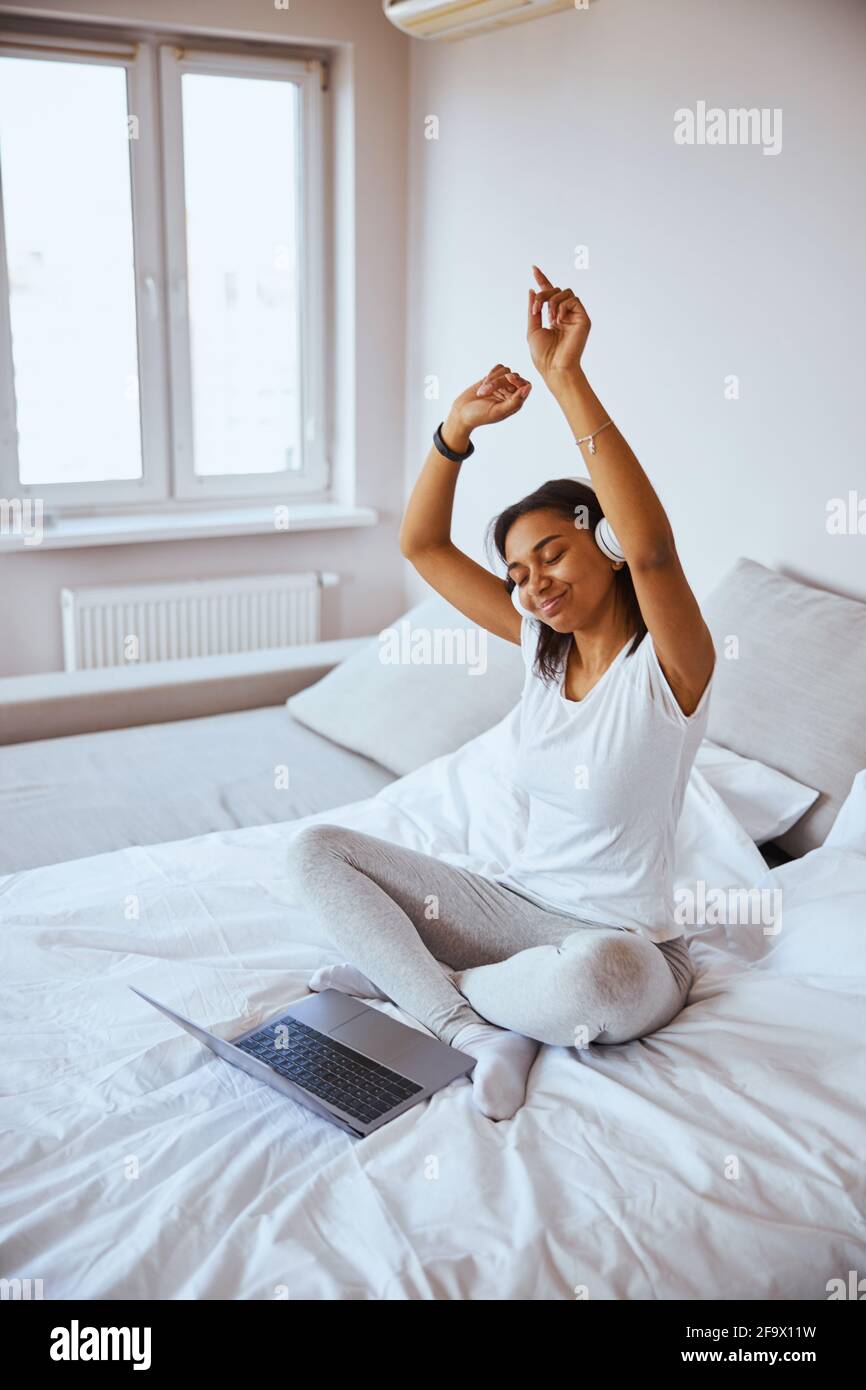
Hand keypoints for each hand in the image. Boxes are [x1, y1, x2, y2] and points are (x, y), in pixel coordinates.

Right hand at [445, 364, 531, 444]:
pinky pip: (499, 367)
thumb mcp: (498, 412)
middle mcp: (511, 392)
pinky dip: (491, 373)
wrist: (461, 412)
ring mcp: (503, 384)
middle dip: (499, 381)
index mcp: (516, 403)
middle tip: (485, 391)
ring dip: (492, 379)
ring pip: (506, 371)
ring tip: (482, 392)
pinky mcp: (494, 378)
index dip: (519, 380)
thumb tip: (528, 388)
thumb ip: (515, 402)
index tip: (509, 378)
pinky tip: (483, 384)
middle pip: (514, 376)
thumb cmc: (480, 416)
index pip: (525, 385)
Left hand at [527, 264, 590, 378]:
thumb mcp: (533, 329)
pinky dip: (561, 307)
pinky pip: (572, 300)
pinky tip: (558, 320)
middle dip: (543, 295)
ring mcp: (575, 316)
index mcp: (554, 317)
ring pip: (564, 292)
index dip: (542, 280)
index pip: (549, 294)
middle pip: (555, 290)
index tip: (533, 268)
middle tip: (535, 309)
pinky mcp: (584, 319)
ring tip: (548, 318)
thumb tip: (533, 290)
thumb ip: (534, 309)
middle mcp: (566, 315)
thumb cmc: (543, 355)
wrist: (554, 368)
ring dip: (551, 301)